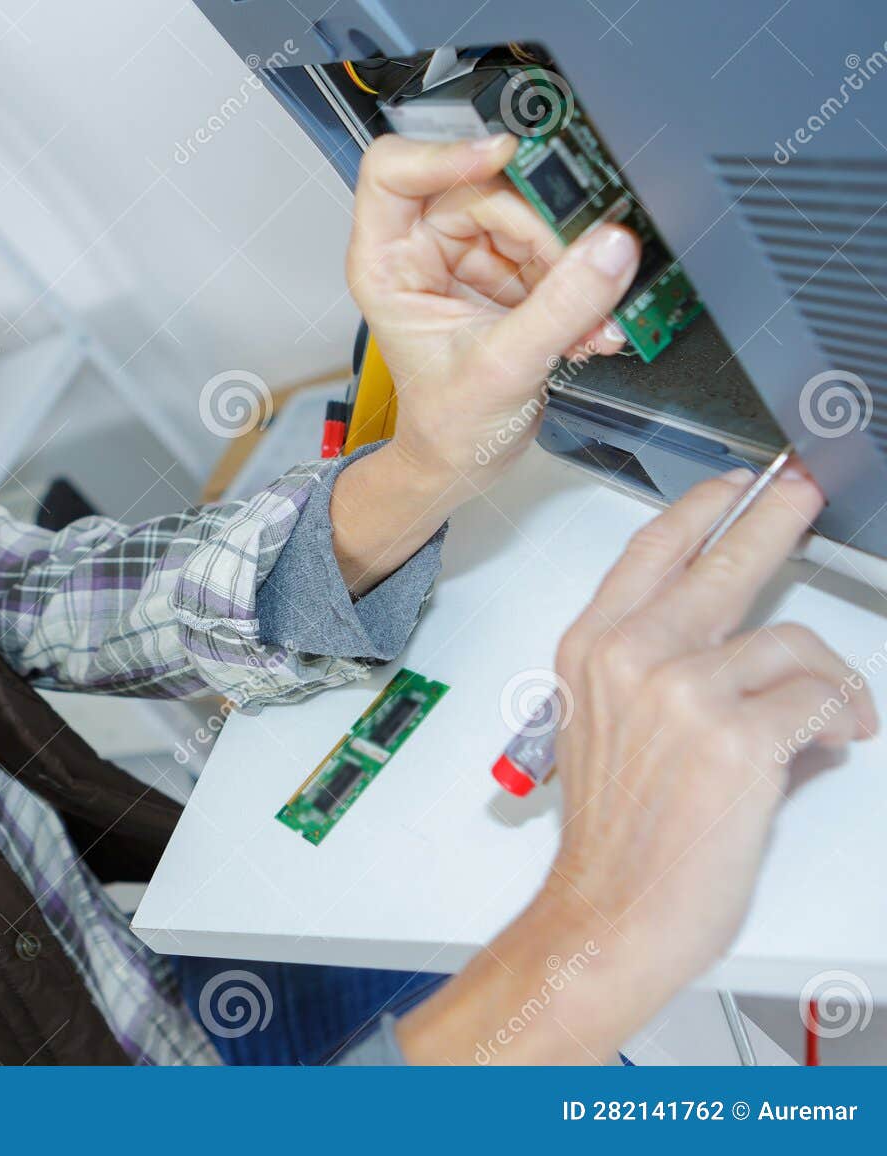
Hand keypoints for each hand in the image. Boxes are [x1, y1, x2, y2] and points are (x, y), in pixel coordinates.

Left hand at [344, 134, 640, 495]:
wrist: (465, 462)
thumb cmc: (447, 425)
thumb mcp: (503, 367)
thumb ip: (559, 306)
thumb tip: (608, 248)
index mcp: (386, 263)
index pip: (394, 171)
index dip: (445, 153)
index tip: (502, 159)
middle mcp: (421, 251)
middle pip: (484, 191)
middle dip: (540, 232)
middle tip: (578, 267)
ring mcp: (465, 259)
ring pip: (527, 218)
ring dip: (569, 264)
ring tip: (587, 315)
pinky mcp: (506, 274)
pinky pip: (552, 249)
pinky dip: (579, 283)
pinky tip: (589, 322)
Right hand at [396, 467, 875, 1062]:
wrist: (611, 912)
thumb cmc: (615, 837)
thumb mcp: (604, 732)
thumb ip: (659, 677)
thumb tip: (751, 658)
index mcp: (591, 651)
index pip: (651, 555)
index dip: (699, 513)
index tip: (732, 487)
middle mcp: (630, 657)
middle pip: (722, 562)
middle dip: (774, 520)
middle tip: (803, 494)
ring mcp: (682, 691)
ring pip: (792, 642)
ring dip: (828, 679)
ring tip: (838, 713)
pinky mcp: (737, 735)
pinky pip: (820, 699)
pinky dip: (841, 719)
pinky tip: (836, 739)